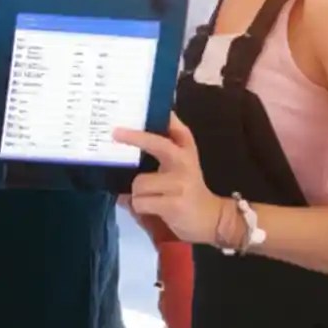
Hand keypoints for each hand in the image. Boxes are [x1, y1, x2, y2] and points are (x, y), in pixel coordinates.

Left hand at [113, 114, 223, 245]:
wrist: (212, 218)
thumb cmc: (188, 189)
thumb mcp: (181, 165)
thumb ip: (164, 148)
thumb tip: (133, 132)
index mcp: (186, 150)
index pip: (175, 128)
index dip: (161, 117)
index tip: (139, 109)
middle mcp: (184, 162)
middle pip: (156, 143)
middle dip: (134, 137)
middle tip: (115, 133)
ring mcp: (179, 183)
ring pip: (139, 183)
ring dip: (136, 193)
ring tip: (146, 198)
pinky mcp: (173, 204)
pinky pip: (141, 202)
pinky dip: (138, 207)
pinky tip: (148, 209)